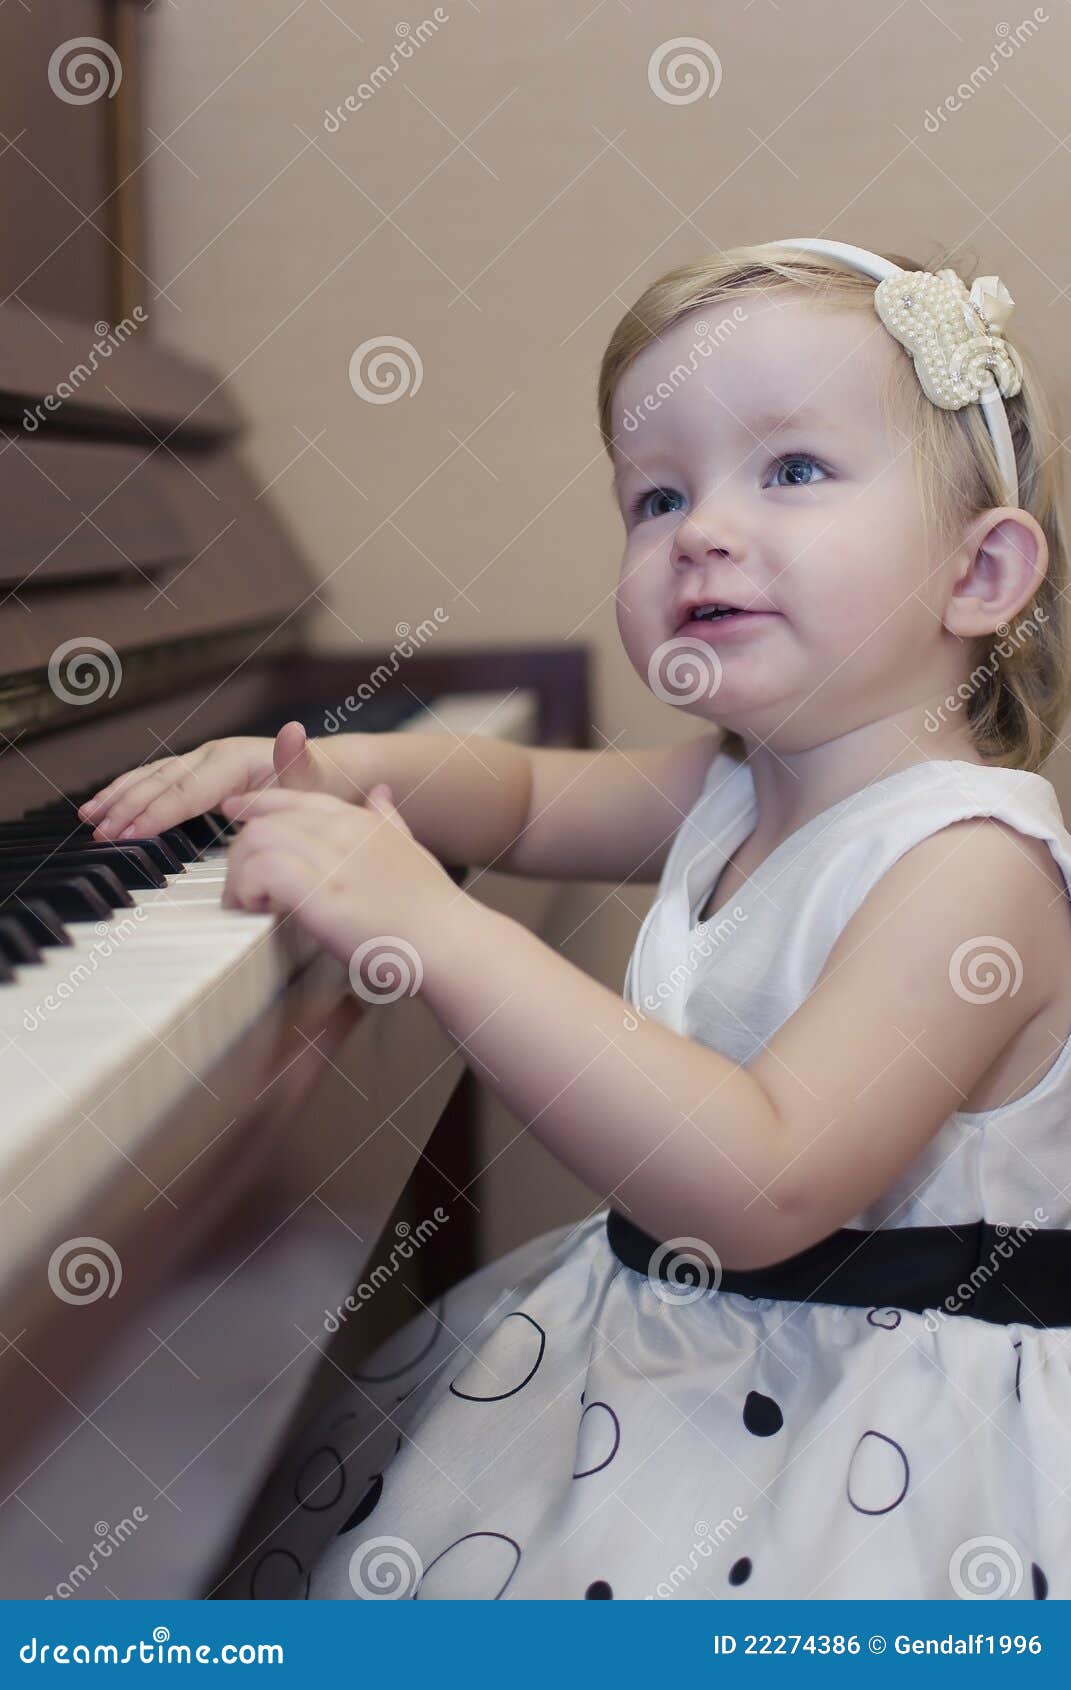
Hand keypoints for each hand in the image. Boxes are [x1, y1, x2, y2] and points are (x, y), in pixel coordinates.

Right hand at [78, 721, 335, 840]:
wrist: (331, 773)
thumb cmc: (322, 783)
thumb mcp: (317, 778)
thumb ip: (299, 763)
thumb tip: (292, 732)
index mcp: (235, 759)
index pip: (187, 792)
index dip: (155, 813)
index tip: (127, 833)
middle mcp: (214, 755)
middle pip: (161, 783)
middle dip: (126, 807)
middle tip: (98, 834)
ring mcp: (204, 762)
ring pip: (152, 778)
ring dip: (119, 797)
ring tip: (89, 818)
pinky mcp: (200, 773)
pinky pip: (157, 782)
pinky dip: (129, 793)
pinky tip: (107, 808)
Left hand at [218, 782, 458, 991]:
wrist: (451, 944)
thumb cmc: (432, 910)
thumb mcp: (411, 851)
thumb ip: (389, 821)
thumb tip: (380, 793)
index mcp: (360, 820)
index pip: (294, 797)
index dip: (258, 803)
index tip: (235, 812)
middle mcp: (344, 830)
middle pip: (264, 821)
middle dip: (242, 853)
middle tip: (242, 888)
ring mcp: (333, 859)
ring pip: (255, 842)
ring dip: (240, 875)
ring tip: (248, 904)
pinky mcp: (322, 893)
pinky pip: (261, 871)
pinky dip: (248, 890)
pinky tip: (258, 911)